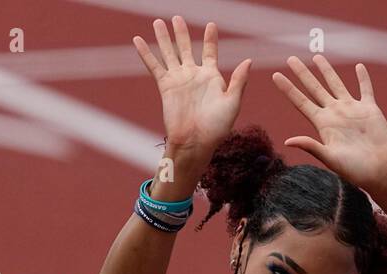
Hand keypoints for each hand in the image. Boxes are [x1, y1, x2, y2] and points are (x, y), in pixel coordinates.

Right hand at [133, 17, 250, 156]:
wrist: (196, 142)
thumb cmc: (217, 127)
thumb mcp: (232, 102)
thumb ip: (239, 81)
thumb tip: (248, 60)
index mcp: (211, 77)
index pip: (210, 52)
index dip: (210, 39)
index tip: (211, 25)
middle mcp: (193, 75)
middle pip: (186, 48)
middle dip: (182, 33)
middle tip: (177, 18)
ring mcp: (178, 79)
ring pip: (169, 52)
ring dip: (163, 38)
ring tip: (158, 22)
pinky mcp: (165, 86)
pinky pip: (154, 65)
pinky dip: (145, 53)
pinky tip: (137, 40)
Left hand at [272, 55, 386, 193]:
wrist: (381, 172)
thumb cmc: (355, 170)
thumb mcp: (330, 159)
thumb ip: (311, 146)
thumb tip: (287, 142)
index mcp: (323, 124)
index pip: (301, 102)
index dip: (288, 89)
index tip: (275, 76)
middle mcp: (335, 114)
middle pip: (314, 88)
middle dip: (302, 73)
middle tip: (290, 58)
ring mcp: (352, 110)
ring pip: (336, 84)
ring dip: (327, 70)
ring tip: (317, 57)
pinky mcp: (370, 110)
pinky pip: (365, 89)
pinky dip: (363, 78)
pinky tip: (359, 66)